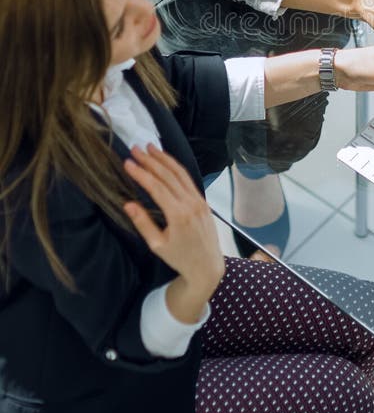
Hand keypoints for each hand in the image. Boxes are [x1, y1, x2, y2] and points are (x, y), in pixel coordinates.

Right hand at [123, 145, 224, 314]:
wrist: (207, 265)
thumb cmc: (180, 258)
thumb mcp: (157, 245)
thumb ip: (143, 223)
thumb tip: (127, 204)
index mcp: (178, 215)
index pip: (157, 187)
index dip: (142, 173)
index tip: (128, 162)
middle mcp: (190, 203)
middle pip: (168, 176)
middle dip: (151, 161)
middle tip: (135, 149)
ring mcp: (199, 200)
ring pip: (180, 173)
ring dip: (165, 159)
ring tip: (150, 147)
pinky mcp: (203, 200)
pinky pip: (188, 179)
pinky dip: (176, 167)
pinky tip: (167, 161)